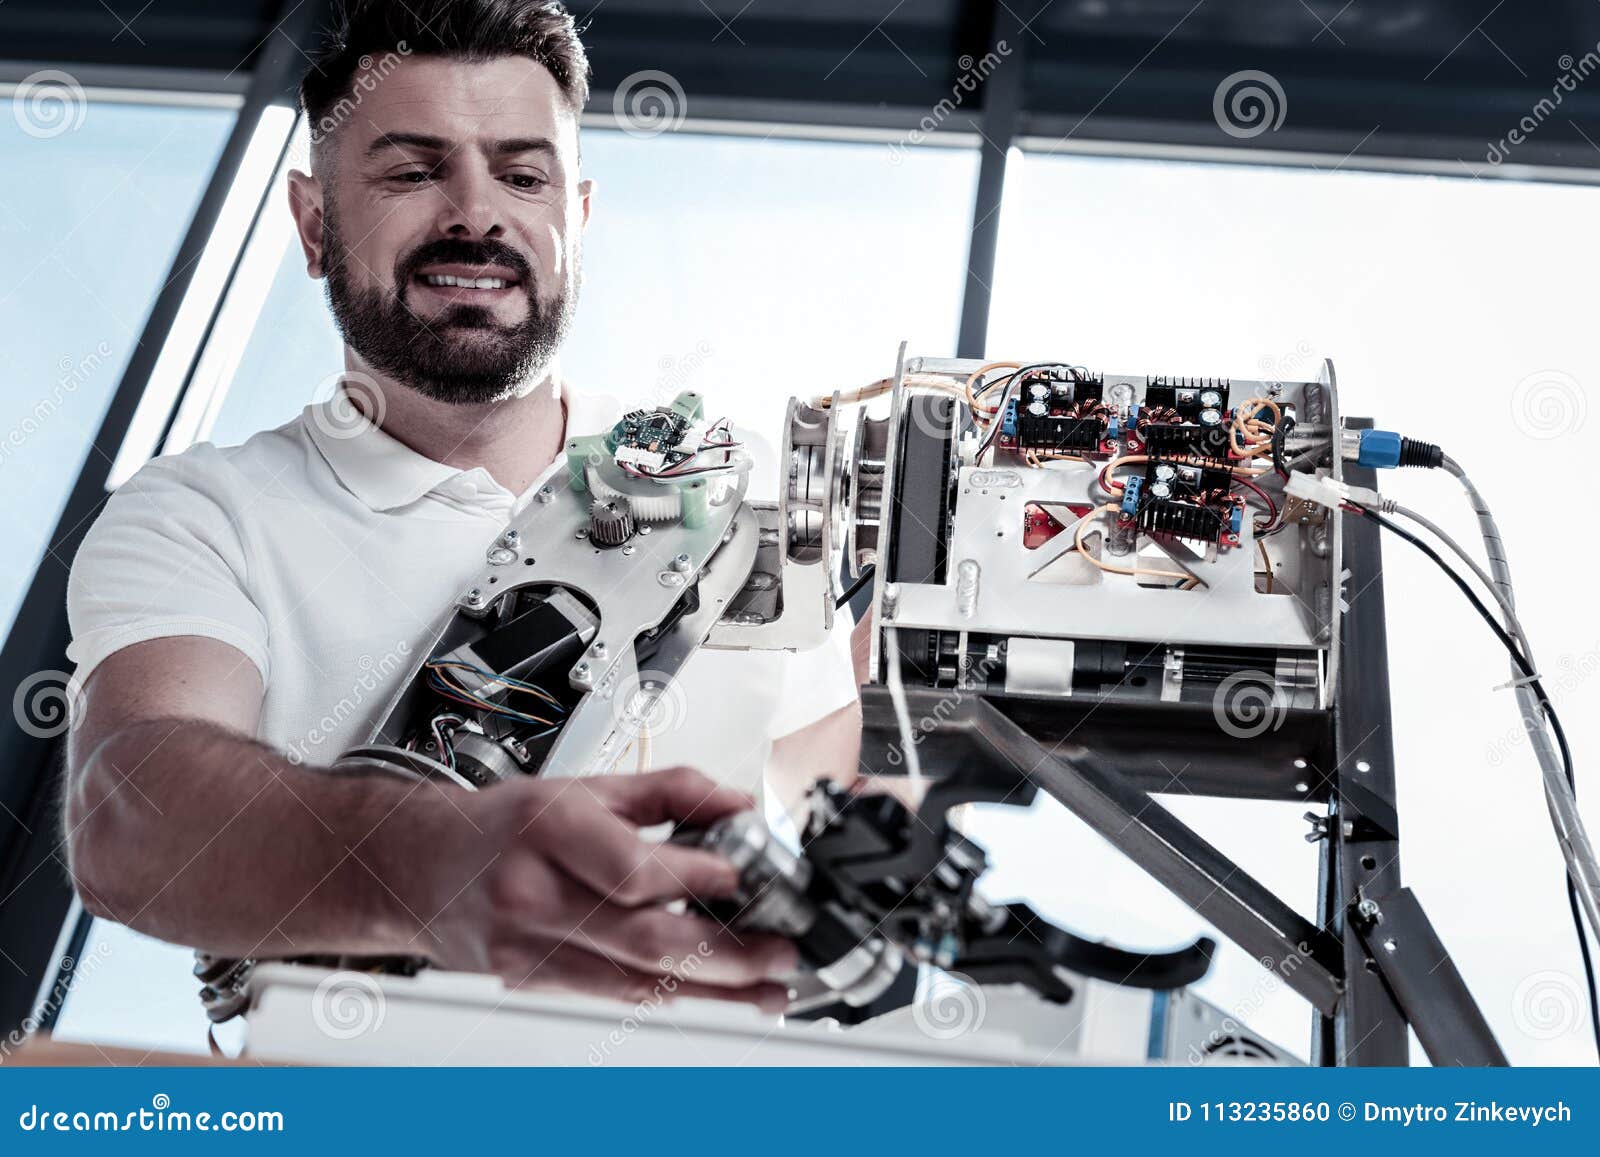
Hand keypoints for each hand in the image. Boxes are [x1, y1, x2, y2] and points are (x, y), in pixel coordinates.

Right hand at [397, 766, 795, 1011]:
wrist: (421, 868)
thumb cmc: (504, 825)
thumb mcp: (586, 787)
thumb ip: (669, 791)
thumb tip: (738, 806)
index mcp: (548, 828)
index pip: (633, 869)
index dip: (697, 880)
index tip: (747, 879)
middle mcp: (534, 891)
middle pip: (643, 938)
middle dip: (726, 953)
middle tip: (779, 950)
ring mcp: (529, 947)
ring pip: (636, 981)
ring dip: (714, 991)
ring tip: (766, 989)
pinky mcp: (532, 982)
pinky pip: (614, 995)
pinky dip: (671, 997)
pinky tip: (713, 997)